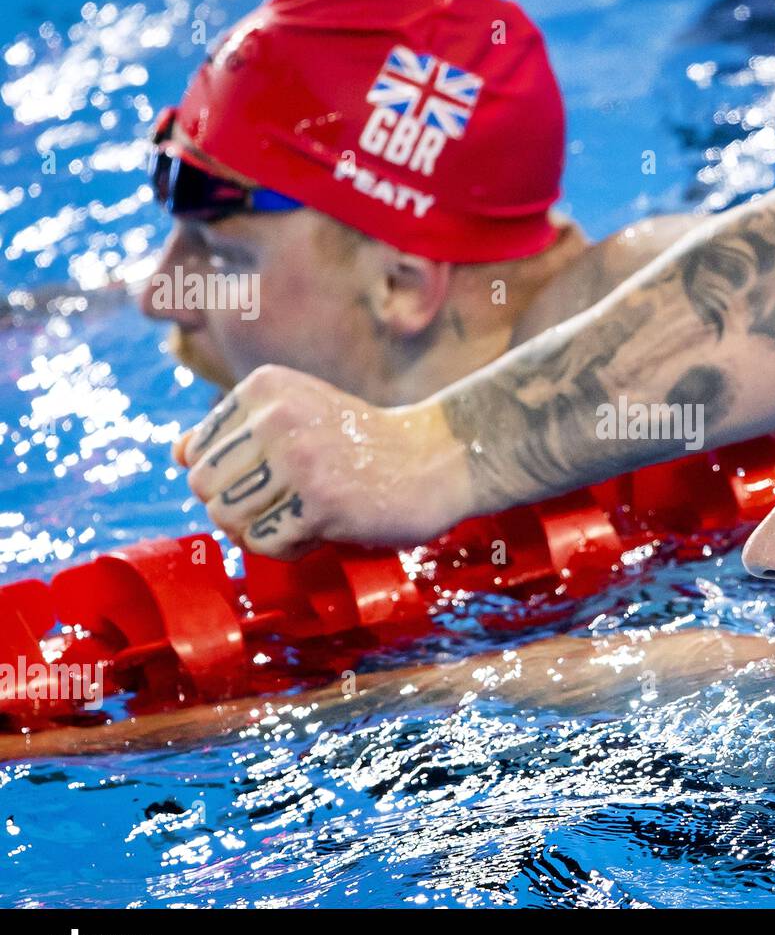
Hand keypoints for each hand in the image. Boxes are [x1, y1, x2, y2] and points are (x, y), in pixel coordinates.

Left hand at [176, 365, 470, 559]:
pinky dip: (291, 548)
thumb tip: (176, 453)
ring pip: (228, 519)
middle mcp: (275, 415)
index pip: (195, 452)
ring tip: (308, 514)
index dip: (231, 478)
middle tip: (289, 503)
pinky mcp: (321, 503)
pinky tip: (326, 527)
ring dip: (265, 530)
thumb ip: (236, 432)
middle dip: (240, 508)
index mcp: (264, 386)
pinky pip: (266, 544)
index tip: (278, 473)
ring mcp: (298, 459)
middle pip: (204, 487)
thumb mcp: (297, 416)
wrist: (439, 457)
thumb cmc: (362, 442)